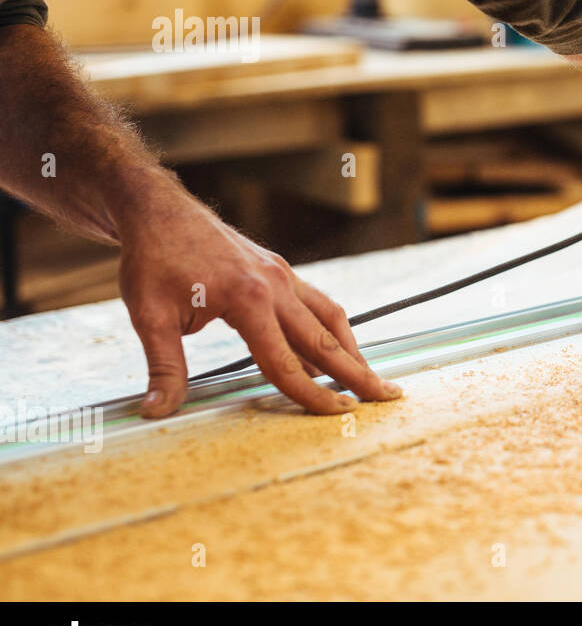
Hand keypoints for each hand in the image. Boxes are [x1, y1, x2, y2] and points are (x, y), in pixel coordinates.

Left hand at [116, 178, 401, 417]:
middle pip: (325, 340)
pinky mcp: (280, 271)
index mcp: (249, 299)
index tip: (339, 414)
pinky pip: (317, 304)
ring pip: (330, 318)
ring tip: (369, 377)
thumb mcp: (148, 315)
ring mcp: (283, 275)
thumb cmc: (153, 260)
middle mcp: (276, 285)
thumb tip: (156, 412)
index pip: (285, 362)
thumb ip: (163, 366)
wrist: (160, 211)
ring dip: (352, 349)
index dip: (312, 394)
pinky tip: (334, 349)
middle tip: (388, 396)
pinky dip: (332, 329)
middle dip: (358, 372)